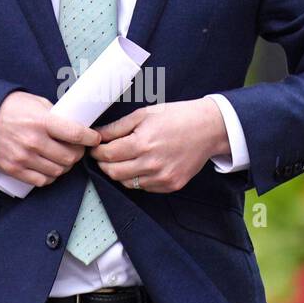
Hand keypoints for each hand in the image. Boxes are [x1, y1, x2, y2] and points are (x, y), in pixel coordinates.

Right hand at [0, 91, 100, 187]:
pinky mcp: (14, 169)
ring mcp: (23, 158)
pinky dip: (50, 177)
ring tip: (62, 158)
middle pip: (70, 157)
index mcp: (41, 121)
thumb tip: (74, 123)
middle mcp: (34, 141)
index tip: (94, 138)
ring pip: (58, 171)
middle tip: (76, 149)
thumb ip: (54, 114)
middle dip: (77, 153)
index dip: (90, 138)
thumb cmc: (9, 108)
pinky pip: (42, 181)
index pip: (76, 134)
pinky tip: (50, 168)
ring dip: (64, 166)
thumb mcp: (35, 102)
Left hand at [88, 99, 229, 192]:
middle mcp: (151, 164)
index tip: (95, 148)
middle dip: (104, 164)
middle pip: (113, 173)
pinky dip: (138, 178)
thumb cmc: (177, 117)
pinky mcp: (171, 185)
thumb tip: (96, 135)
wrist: (208, 128)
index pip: (107, 155)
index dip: (96, 152)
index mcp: (142, 143)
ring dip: (120, 172)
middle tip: (105, 155)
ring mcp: (162, 178)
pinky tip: (143, 165)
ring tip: (125, 158)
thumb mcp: (144, 114)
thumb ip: (117, 128)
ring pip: (127, 183)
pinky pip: (144, 187)